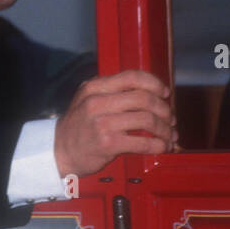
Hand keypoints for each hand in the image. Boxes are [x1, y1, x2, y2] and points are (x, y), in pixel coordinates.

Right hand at [53, 69, 174, 177]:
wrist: (59, 151)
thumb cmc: (78, 127)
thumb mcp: (87, 100)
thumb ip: (111, 92)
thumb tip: (150, 94)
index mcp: (95, 87)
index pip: (132, 77)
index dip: (154, 83)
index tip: (165, 93)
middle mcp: (98, 102)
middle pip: (144, 98)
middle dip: (164, 109)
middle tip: (170, 118)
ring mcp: (102, 123)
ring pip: (147, 120)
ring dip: (164, 129)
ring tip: (168, 135)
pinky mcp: (108, 144)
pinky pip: (143, 142)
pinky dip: (158, 145)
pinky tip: (162, 147)